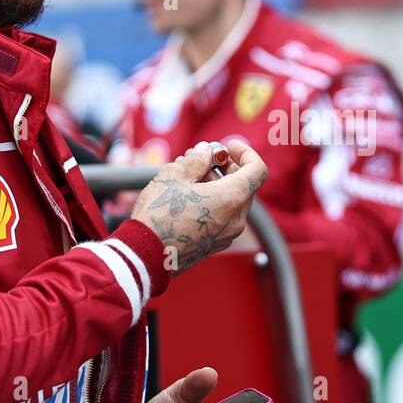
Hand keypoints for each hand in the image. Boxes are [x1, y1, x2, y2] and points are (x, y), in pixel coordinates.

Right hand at [131, 139, 266, 274]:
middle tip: (200, 158)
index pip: (257, 170)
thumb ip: (196, 159)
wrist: (144, 255)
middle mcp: (236, 219)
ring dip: (215, 184)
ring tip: (186, 176)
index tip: (228, 146)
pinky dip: (212, 202)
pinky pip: (222, 217)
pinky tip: (187, 196)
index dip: (246, 152)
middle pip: (243, 185)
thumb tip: (206, 152)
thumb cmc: (158, 214)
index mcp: (232, 199)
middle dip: (225, 167)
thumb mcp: (174, 175)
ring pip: (231, 201)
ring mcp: (226, 235)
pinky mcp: (214, 245)